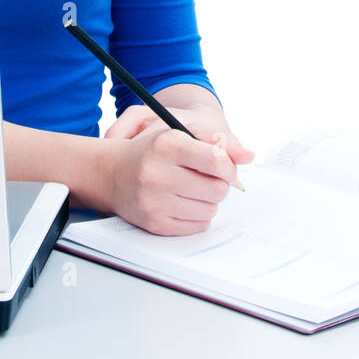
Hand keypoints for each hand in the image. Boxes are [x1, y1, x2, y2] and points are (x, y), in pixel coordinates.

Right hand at [102, 104, 254, 235]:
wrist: (111, 173)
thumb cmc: (151, 150)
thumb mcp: (179, 132)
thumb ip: (215, 140)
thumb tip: (247, 155)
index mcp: (166, 144)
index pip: (216, 160)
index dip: (228, 166)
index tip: (224, 166)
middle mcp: (158, 173)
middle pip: (218, 189)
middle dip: (218, 184)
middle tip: (206, 178)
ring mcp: (155, 201)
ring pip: (210, 210)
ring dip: (207, 200)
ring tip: (191, 189)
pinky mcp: (155, 223)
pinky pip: (197, 226)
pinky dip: (196, 216)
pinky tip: (182, 202)